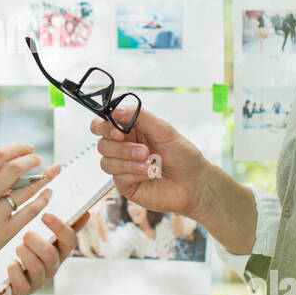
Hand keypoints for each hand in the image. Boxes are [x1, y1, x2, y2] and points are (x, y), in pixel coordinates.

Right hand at [0, 145, 58, 289]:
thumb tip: (10, 172)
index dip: (17, 149)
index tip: (28, 149)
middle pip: (15, 169)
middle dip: (32, 160)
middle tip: (41, 159)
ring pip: (27, 189)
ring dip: (44, 177)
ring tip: (54, 172)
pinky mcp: (4, 232)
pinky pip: (29, 211)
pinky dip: (42, 200)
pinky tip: (48, 194)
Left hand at [7, 212, 90, 294]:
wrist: (15, 280)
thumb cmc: (33, 255)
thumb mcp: (48, 242)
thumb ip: (64, 229)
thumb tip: (87, 213)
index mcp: (61, 253)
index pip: (70, 240)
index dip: (60, 227)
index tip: (45, 215)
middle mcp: (53, 268)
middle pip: (50, 254)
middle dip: (34, 241)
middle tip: (26, 235)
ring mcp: (40, 281)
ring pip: (36, 268)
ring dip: (24, 253)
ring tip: (19, 249)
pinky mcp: (25, 291)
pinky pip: (20, 283)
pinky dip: (14, 270)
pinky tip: (13, 264)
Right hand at [89, 105, 210, 219]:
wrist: (193, 183)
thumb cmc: (182, 155)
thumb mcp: (163, 130)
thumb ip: (139, 116)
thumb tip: (115, 110)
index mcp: (129, 131)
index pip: (101, 124)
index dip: (103, 127)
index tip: (118, 132)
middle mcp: (123, 148)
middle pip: (102, 144)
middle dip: (123, 148)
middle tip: (145, 151)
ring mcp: (122, 167)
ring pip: (106, 162)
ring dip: (129, 162)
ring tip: (150, 164)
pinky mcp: (125, 184)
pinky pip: (118, 177)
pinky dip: (135, 174)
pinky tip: (150, 174)